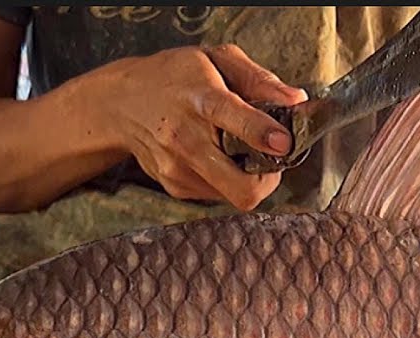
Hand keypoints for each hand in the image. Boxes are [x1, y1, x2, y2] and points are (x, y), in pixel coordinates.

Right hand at [98, 44, 306, 210]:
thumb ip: (260, 79)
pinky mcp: (174, 186)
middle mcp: (186, 138)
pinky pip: (218, 195)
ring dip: (249, 179)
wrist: (121, 103)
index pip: (234, 120)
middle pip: (240, 186)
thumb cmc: (176, 76)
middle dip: (268, 180)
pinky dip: (228, 181)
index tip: (284, 143)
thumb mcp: (217, 59)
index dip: (263, 135)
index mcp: (201, 98)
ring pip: (233, 196)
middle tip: (273, 160)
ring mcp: (177, 168)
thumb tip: (297, 101)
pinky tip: (218, 157)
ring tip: (241, 153)